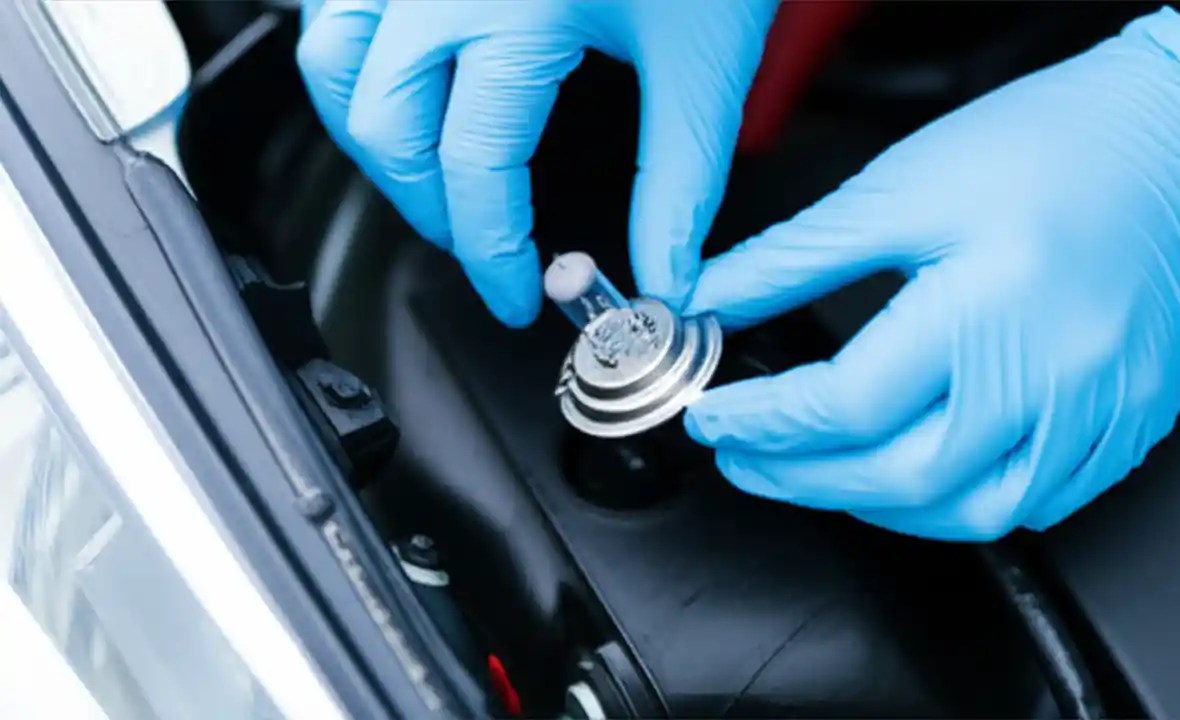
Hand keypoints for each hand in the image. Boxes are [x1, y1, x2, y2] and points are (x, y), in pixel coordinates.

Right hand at [296, 0, 775, 326]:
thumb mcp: (703, 67)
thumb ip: (680, 188)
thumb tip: (666, 274)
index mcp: (514, 7)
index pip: (471, 169)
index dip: (491, 254)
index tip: (516, 295)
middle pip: (384, 128)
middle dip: (429, 210)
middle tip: (481, 245)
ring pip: (333, 67)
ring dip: (375, 144)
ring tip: (433, 183)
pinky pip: (332, 12)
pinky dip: (352, 70)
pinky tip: (399, 92)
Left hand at [683, 9, 1179, 540]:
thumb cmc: (1056, 145)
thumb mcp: (902, 186)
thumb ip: (796, 258)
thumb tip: (714, 297)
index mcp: (988, 305)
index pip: (846, 403)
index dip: (764, 422)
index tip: (715, 417)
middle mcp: (1053, 374)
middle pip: (902, 477)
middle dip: (801, 480)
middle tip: (746, 460)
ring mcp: (1101, 412)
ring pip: (973, 514)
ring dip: (879, 506)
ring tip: (819, 474)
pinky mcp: (1130, 424)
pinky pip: (1041, 504)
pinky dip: (966, 504)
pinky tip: (923, 476)